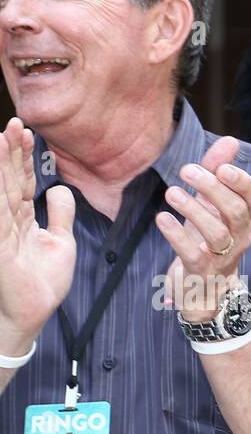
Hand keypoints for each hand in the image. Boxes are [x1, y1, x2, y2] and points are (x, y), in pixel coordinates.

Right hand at [0, 117, 75, 354]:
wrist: (34, 311)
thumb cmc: (43, 280)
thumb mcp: (61, 242)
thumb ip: (60, 214)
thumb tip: (60, 188)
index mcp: (22, 217)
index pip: (21, 180)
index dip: (24, 156)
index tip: (26, 131)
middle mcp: (8, 219)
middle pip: (9, 178)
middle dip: (12, 151)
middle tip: (15, 122)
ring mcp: (1, 230)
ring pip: (1, 191)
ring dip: (2, 165)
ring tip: (2, 137)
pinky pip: (0, 215)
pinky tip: (1, 174)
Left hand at [157, 136, 250, 322]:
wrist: (206, 291)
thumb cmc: (210, 241)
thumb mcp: (214, 205)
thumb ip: (219, 171)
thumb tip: (231, 141)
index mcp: (247, 220)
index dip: (242, 182)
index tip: (221, 167)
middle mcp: (240, 238)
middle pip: (236, 212)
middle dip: (213, 189)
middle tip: (187, 171)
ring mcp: (222, 257)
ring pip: (217, 233)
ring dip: (194, 210)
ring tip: (171, 193)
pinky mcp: (201, 272)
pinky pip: (192, 254)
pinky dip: (176, 234)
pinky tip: (162, 218)